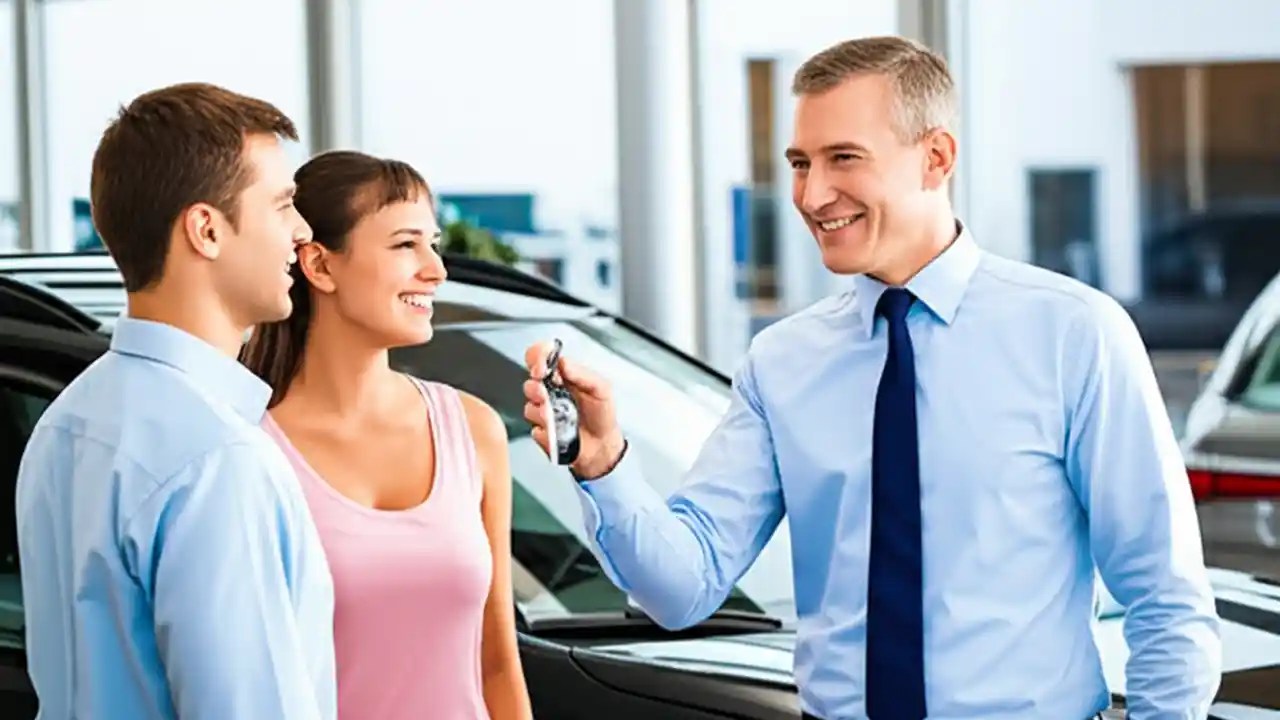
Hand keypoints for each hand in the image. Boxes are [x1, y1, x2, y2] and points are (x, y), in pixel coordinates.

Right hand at [523, 341, 625, 479]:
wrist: (602, 446)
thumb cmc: (602, 415)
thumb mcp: (601, 389)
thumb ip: (583, 374)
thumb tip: (564, 363)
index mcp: (562, 376)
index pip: (540, 357)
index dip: (536, 357)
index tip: (541, 367)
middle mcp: (549, 392)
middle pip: (529, 383)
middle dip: (537, 388)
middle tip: (547, 394)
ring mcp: (543, 412)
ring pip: (530, 408)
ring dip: (544, 412)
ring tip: (562, 417)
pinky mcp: (541, 431)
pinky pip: (536, 430)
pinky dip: (548, 431)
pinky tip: (562, 431)